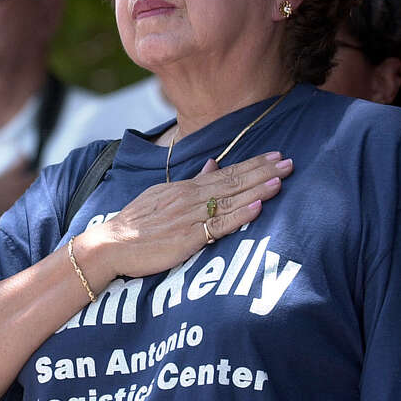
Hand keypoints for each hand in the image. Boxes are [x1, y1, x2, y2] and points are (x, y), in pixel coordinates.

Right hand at [82, 151, 292, 282]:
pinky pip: (218, 227)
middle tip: (289, 162)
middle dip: (263, 172)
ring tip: (281, 181)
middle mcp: (190, 199)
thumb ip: (191, 182)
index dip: (253, 164)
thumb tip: (213, 164)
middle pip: (233, 182)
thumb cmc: (135, 224)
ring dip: (257, 190)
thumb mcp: (161, 195)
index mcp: (185, 188)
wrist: (110, 244)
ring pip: (229, 201)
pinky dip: (238, 216)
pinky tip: (257, 208)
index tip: (276, 156)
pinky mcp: (187, 239)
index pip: (225, 172)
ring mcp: (189, 218)